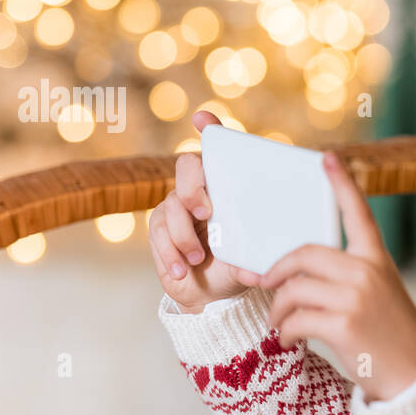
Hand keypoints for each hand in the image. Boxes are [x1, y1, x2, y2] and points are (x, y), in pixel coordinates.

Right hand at [148, 110, 249, 312]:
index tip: (203, 120)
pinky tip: (181, 271)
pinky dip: (171, 254)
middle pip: (188, 165)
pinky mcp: (159, 226)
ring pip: (172, 204)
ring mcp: (177, 205)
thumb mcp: (249, 260)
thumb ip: (251, 261)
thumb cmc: (235, 267)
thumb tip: (256, 273)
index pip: (218, 148)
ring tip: (198, 259)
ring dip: (185, 236)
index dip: (210, 128)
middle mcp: (201, 189)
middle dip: (194, 187)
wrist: (211, 294)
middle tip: (206, 213)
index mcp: (227, 187)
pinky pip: (159, 232)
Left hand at [235, 153, 415, 401]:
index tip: (326, 158)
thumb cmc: (390, 333)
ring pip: (293, 289)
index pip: (358, 213)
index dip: (341, 183)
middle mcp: (367, 271)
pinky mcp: (344, 325)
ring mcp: (357, 297)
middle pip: (303, 254)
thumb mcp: (379, 291)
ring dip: (277, 310)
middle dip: (277, 271)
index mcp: (377, 258)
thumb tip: (296, 270)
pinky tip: (288, 341)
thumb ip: (349, 274)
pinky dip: (284, 332)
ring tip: (278, 324)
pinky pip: (295, 320)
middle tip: (266, 284)